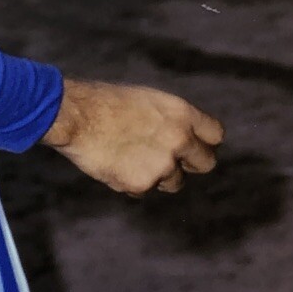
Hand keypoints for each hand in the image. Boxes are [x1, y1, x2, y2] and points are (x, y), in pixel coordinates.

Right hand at [41, 78, 223, 196]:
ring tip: (130, 157)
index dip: (204, 141)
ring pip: (174, 182)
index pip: (216, 135)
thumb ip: (171, 121)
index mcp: (182, 114)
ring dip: (158, 176)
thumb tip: (183, 140)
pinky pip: (144, 190)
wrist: (77, 116)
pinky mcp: (142, 183)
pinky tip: (114, 164)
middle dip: (191, 164)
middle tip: (172, 161)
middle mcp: (180, 140)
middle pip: (206, 163)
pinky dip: (131, 183)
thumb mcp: (148, 101)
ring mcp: (163, 164)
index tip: (195, 145)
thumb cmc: (106, 103)